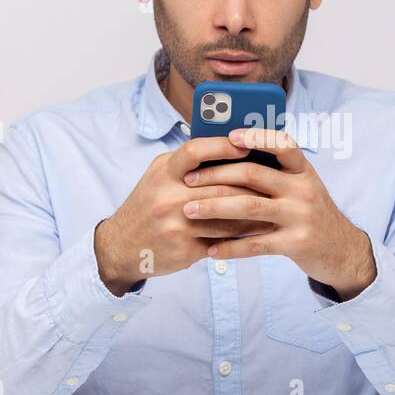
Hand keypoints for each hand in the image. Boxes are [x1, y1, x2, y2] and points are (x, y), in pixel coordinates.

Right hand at [94, 137, 274, 294]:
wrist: (121, 246)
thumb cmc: (148, 205)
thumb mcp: (158, 177)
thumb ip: (187, 163)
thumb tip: (229, 147)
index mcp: (163, 173)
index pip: (195, 151)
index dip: (222, 147)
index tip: (246, 145)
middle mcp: (168, 197)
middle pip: (220, 186)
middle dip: (251, 185)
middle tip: (274, 182)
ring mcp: (176, 225)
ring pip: (226, 217)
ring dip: (254, 214)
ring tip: (273, 208)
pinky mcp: (184, 249)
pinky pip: (222, 242)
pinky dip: (243, 237)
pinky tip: (258, 233)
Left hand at [180, 128, 376, 300]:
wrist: (341, 250)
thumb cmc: (309, 212)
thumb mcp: (301, 186)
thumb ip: (273, 173)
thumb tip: (228, 154)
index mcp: (303, 170)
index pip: (282, 144)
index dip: (256, 137)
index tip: (229, 136)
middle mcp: (303, 189)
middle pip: (253, 174)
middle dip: (216, 175)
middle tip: (188, 180)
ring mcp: (300, 216)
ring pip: (249, 207)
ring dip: (214, 208)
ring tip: (188, 211)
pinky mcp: (296, 243)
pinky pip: (256, 244)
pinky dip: (230, 247)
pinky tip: (211, 250)